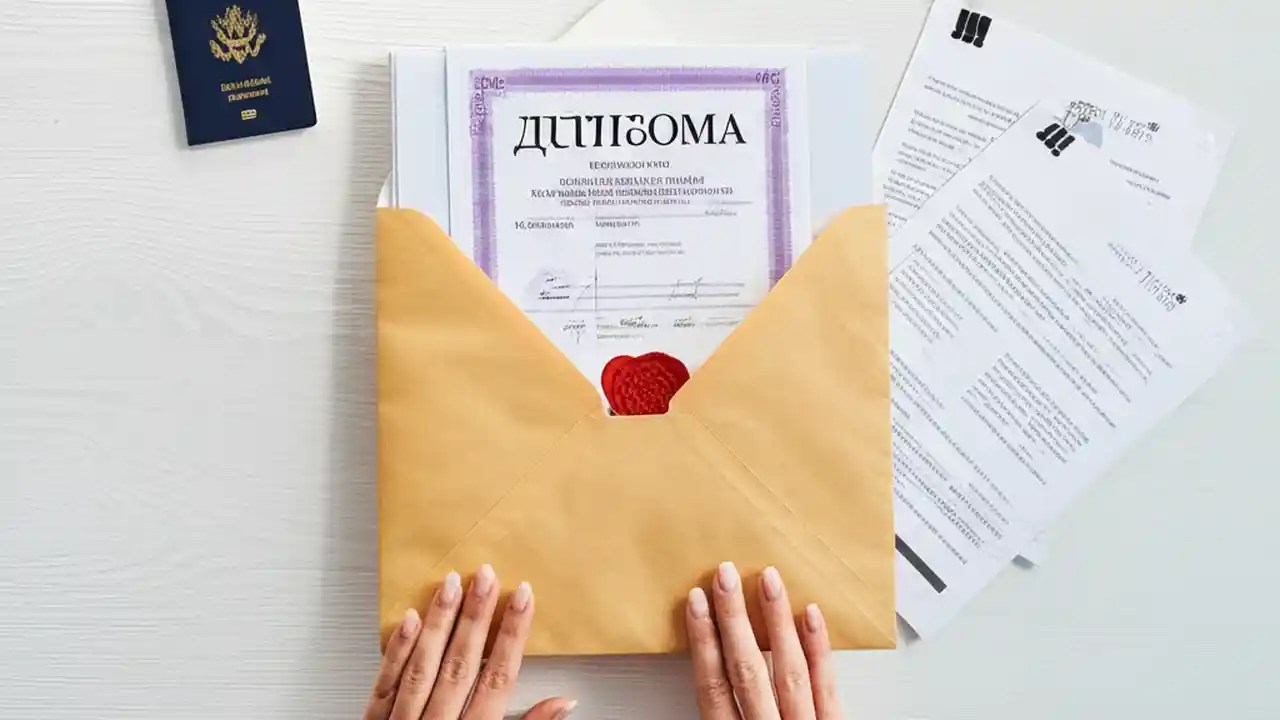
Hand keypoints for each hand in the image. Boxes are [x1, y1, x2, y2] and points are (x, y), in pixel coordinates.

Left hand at [363, 564, 575, 719]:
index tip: (523, 598)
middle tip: (486, 576)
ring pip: (425, 667)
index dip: (513, 635)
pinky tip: (410, 620)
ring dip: (441, 623)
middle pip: (463, 665)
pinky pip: (386, 685)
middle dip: (477, 617)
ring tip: (452, 584)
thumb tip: (565, 703)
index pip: (499, 677)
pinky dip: (397, 651)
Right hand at [686, 563, 840, 719]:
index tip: (697, 600)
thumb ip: (722, 713)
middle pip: (746, 670)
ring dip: (777, 620)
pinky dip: (819, 649)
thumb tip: (708, 665)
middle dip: (734, 618)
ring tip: (769, 579)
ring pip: (789, 671)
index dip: (703, 640)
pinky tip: (810, 615)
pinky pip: (826, 687)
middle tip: (726, 576)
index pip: (713, 686)